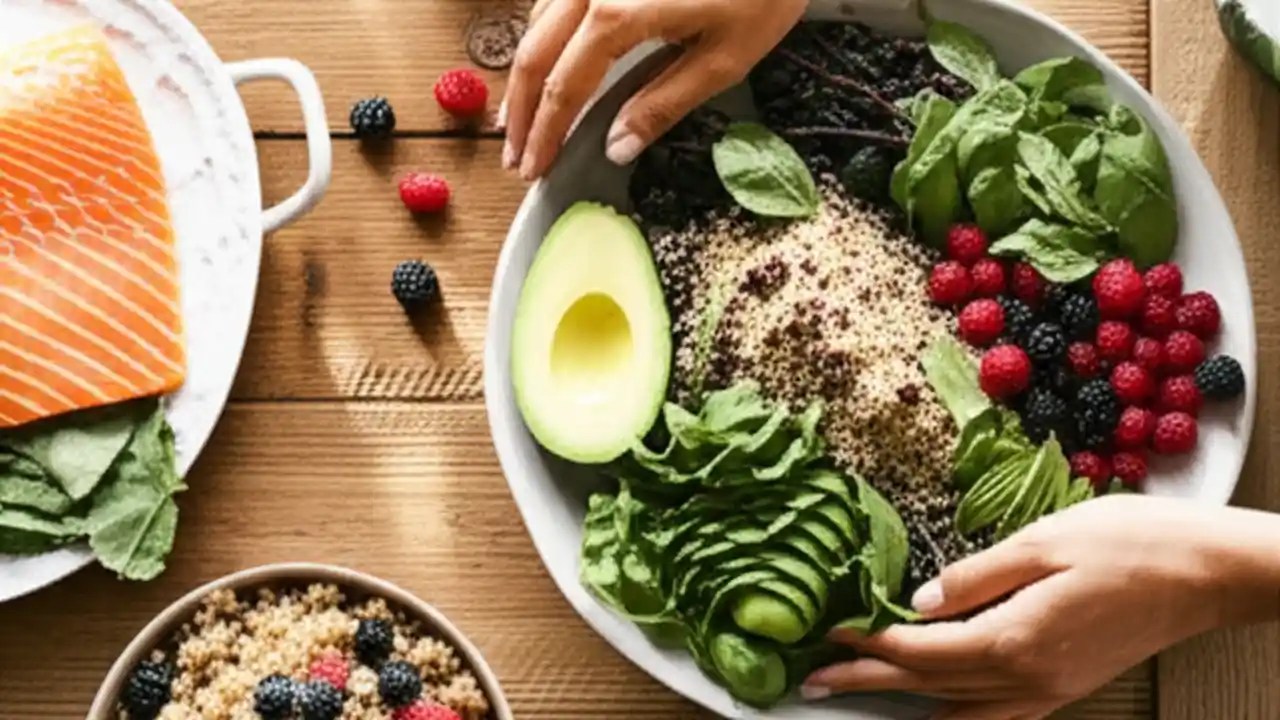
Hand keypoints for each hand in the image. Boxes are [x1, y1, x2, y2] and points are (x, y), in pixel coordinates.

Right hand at [501, 0, 805, 179]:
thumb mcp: (724, 58)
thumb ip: (663, 104)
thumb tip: (618, 147)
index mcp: (616, 16)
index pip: (564, 89)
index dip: (545, 134)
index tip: (535, 169)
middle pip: (534, 55)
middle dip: (521, 111)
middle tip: (517, 157)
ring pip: (536, 22)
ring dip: (525, 74)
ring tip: (523, 118)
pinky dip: (542, 36)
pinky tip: (548, 61)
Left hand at [803, 495, 1279, 719]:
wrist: (1206, 572)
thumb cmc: (1131, 543)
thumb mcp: (1044, 540)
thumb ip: (974, 574)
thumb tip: (918, 601)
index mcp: (1015, 638)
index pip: (920, 650)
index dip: (868, 643)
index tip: (828, 632)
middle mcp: (1026, 678)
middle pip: (928, 686)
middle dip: (866, 681)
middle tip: (814, 680)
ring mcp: (1048, 691)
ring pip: (958, 711)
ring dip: (903, 702)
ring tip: (860, 691)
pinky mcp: (1064, 688)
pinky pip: (996, 716)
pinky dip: (954, 713)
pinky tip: (936, 706)